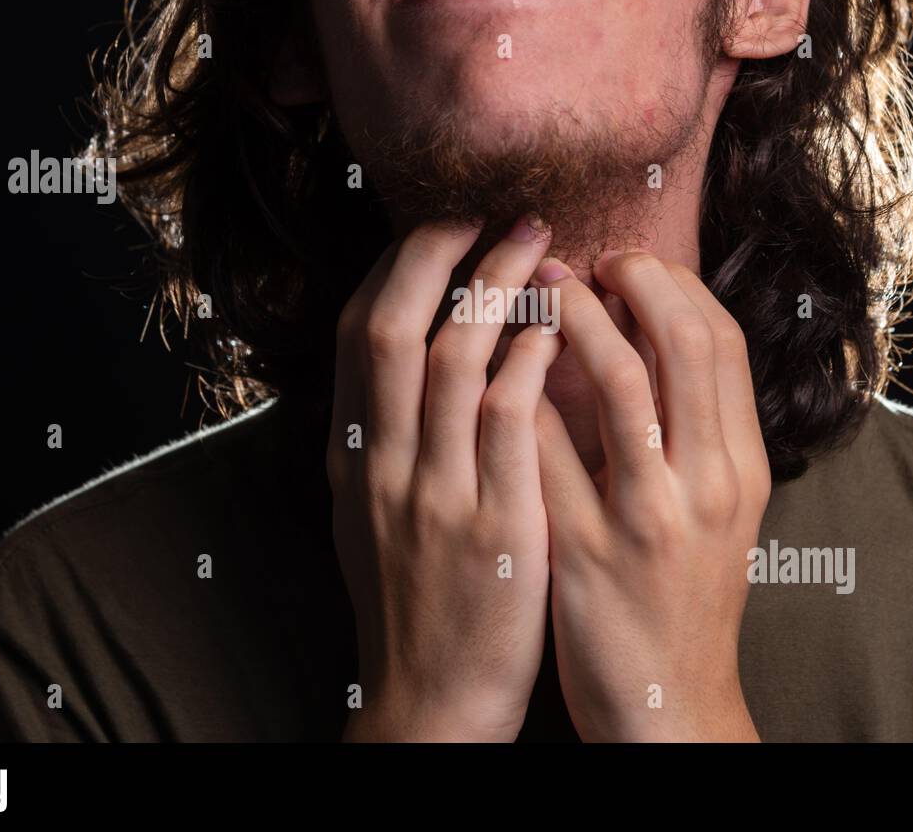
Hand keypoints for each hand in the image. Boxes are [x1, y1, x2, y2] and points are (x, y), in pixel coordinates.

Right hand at [329, 217, 561, 740]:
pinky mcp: (491, 528)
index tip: (441, 227)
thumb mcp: (376, 515)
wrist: (428, 701)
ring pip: (449, 359)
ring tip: (539, 243)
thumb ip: (388, 439)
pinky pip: (506, 423)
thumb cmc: (414, 601)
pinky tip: (558, 326)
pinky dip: (528, 360)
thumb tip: (407, 366)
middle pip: (392, 326)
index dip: (397, 267)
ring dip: (495, 286)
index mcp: (354, 457)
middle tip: (490, 211)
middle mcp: (382, 466)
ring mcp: (433, 495)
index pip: (357, 332)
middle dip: (439, 254)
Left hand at [531, 251, 770, 741]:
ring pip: (623, 382)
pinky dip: (523, 393)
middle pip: (685, 342)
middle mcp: (707, 484)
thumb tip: (647, 339)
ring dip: (577, 319)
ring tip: (540, 290)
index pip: (722, 342)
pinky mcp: (589, 550)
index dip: (674, 286)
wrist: (670, 704)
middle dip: (633, 280)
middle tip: (582, 259)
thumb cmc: (683, 599)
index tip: (628, 262)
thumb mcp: (712, 512)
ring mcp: (650, 516)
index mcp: (741, 469)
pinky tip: (497, 366)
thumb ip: (691, 433)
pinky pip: (550, 449)